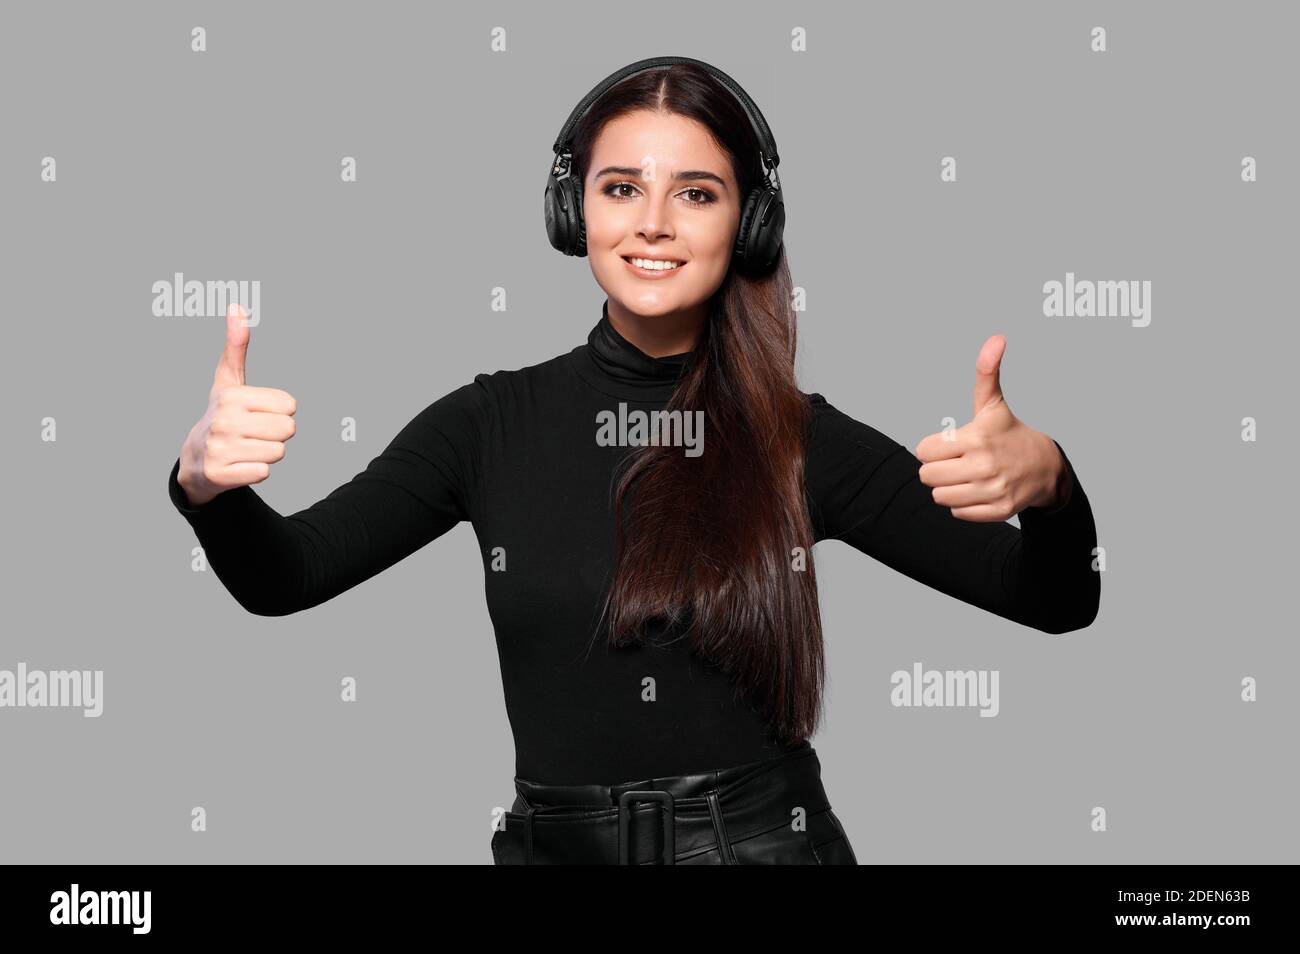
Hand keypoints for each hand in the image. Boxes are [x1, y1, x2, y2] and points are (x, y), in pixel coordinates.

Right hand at [177, 303, 296, 506]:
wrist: (195, 459)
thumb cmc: (221, 415)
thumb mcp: (228, 380)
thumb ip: (236, 346)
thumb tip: (237, 306)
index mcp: (232, 396)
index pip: (290, 405)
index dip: (280, 412)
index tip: (258, 413)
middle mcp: (224, 420)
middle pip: (288, 429)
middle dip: (277, 433)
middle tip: (253, 433)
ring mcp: (220, 448)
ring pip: (278, 452)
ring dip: (267, 453)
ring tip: (246, 447)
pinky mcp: (221, 474)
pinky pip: (264, 472)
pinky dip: (257, 471)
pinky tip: (240, 464)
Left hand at [913, 335, 1068, 522]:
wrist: (1046, 467)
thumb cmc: (1009, 433)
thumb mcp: (994, 404)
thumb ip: (986, 372)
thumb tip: (997, 338)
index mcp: (976, 437)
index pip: (923, 451)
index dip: (932, 448)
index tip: (949, 445)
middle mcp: (984, 465)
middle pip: (927, 476)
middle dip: (937, 469)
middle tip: (956, 462)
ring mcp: (993, 489)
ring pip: (939, 497)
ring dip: (948, 488)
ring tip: (966, 476)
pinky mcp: (999, 510)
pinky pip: (958, 513)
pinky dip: (964, 505)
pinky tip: (978, 490)